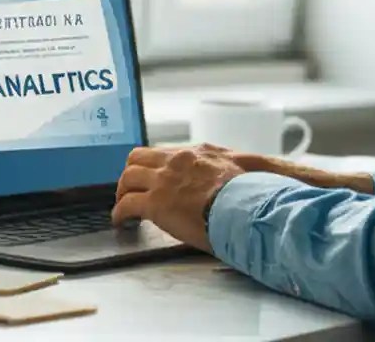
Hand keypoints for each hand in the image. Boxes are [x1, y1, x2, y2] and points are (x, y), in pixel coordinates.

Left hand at [112, 145, 246, 252]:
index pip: (165, 152)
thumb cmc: (249, 193)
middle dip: (131, 173)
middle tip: (130, 189)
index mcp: (196, 153)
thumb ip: (237, 164)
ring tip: (123, 206)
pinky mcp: (156, 203)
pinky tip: (121, 222)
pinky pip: (126, 205)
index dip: (154, 166)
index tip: (154, 177)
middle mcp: (176, 161)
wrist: (246, 208)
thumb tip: (254, 167)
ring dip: (122, 191)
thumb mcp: (246, 166)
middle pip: (138, 158)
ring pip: (127, 177)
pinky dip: (120, 213)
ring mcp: (164, 181)